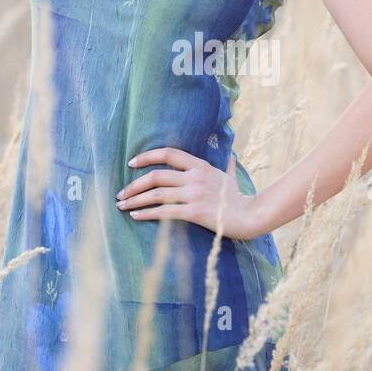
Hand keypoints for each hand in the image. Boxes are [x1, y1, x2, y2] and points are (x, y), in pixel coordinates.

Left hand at [116, 147, 264, 240]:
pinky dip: (147, 214)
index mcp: (200, 166)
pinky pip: (164, 212)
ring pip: (156, 195)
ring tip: (122, 206)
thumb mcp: (231, 177)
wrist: (250, 216)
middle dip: (134, 185)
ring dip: (135, 201)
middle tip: (121, 194)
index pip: (169, 154)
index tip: (131, 163)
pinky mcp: (194, 212)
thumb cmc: (239, 199)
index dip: (147, 156)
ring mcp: (194, 194)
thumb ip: (228, 166)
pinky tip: (136, 216)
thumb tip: (232, 156)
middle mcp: (195, 177)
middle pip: (156, 176)